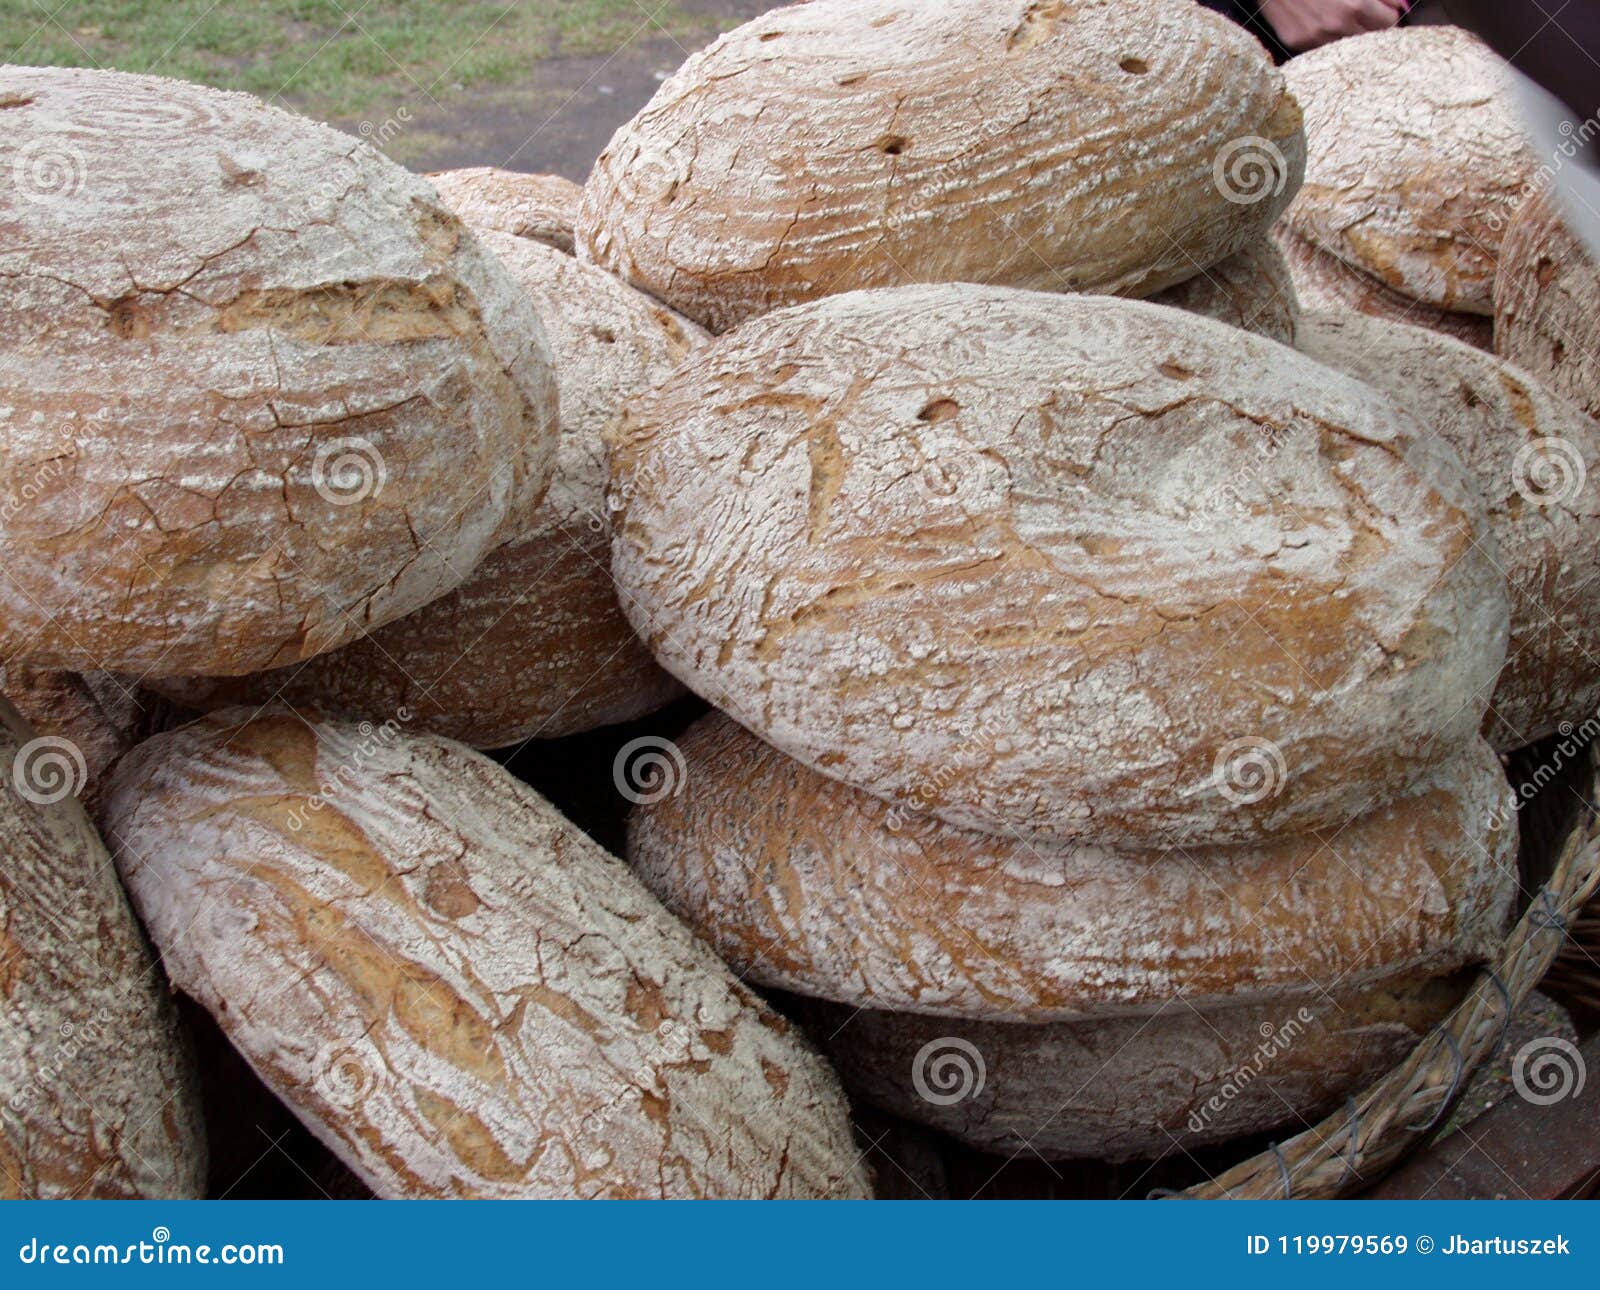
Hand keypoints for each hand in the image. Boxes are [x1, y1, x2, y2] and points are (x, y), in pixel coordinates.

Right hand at [1258, 0, 1409, 51]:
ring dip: (1347, 36)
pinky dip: (1325, 39)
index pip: (1388, 23)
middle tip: (1362, 17)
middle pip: (1370, 40)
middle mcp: (1336, 26)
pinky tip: (1319, 23)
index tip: (1381, 12)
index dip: (1386, 15)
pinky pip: (1320, 48)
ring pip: (1345, 48)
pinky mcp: (1297, 43)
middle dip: (1369, 27)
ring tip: (1339, 19)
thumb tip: (1400, 5)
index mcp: (1356, 4)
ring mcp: (1315, 37)